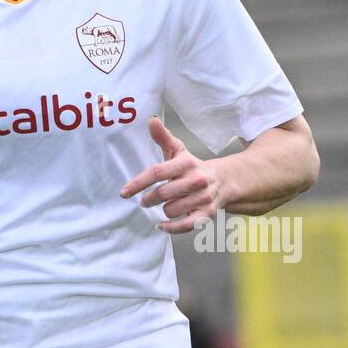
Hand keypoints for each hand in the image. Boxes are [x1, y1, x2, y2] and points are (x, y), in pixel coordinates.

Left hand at [120, 115, 223, 233]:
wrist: (223, 181)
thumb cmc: (191, 166)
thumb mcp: (177, 150)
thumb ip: (162, 137)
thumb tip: (150, 119)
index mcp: (186, 163)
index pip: (157, 172)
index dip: (138, 183)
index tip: (124, 192)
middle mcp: (196, 180)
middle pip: (163, 193)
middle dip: (149, 199)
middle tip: (144, 201)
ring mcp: (203, 198)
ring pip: (171, 210)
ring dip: (163, 210)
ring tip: (165, 204)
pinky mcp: (207, 214)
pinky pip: (185, 226)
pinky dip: (170, 228)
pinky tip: (161, 225)